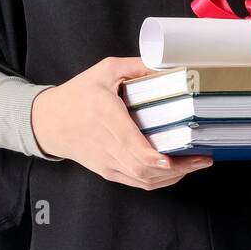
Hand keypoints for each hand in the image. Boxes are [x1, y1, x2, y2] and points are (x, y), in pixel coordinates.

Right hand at [31, 55, 214, 189]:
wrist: (47, 122)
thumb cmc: (77, 95)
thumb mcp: (105, 70)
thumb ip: (136, 66)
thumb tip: (168, 68)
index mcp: (106, 117)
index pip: (131, 146)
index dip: (154, 159)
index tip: (173, 159)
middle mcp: (106, 144)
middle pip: (143, 169)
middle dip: (178, 169)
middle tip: (202, 158)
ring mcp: (107, 162)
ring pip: (143, 180)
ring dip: (173, 177)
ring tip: (196, 164)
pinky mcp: (108, 171)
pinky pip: (137, 183)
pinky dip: (159, 181)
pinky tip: (176, 171)